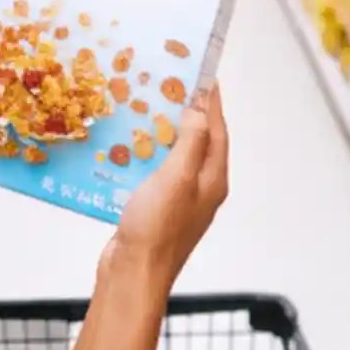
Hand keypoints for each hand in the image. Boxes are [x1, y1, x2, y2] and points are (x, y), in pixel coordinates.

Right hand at [100, 86, 228, 291]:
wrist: (133, 274)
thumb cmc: (156, 229)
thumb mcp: (177, 178)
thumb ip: (191, 142)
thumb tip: (200, 110)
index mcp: (212, 180)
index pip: (217, 131)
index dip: (211, 102)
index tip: (203, 75)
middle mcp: (201, 189)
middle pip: (200, 141)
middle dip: (189, 113)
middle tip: (172, 86)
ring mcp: (180, 201)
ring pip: (178, 156)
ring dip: (167, 132)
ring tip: (149, 108)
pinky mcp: (158, 209)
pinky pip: (159, 172)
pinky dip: (149, 153)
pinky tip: (131, 146)